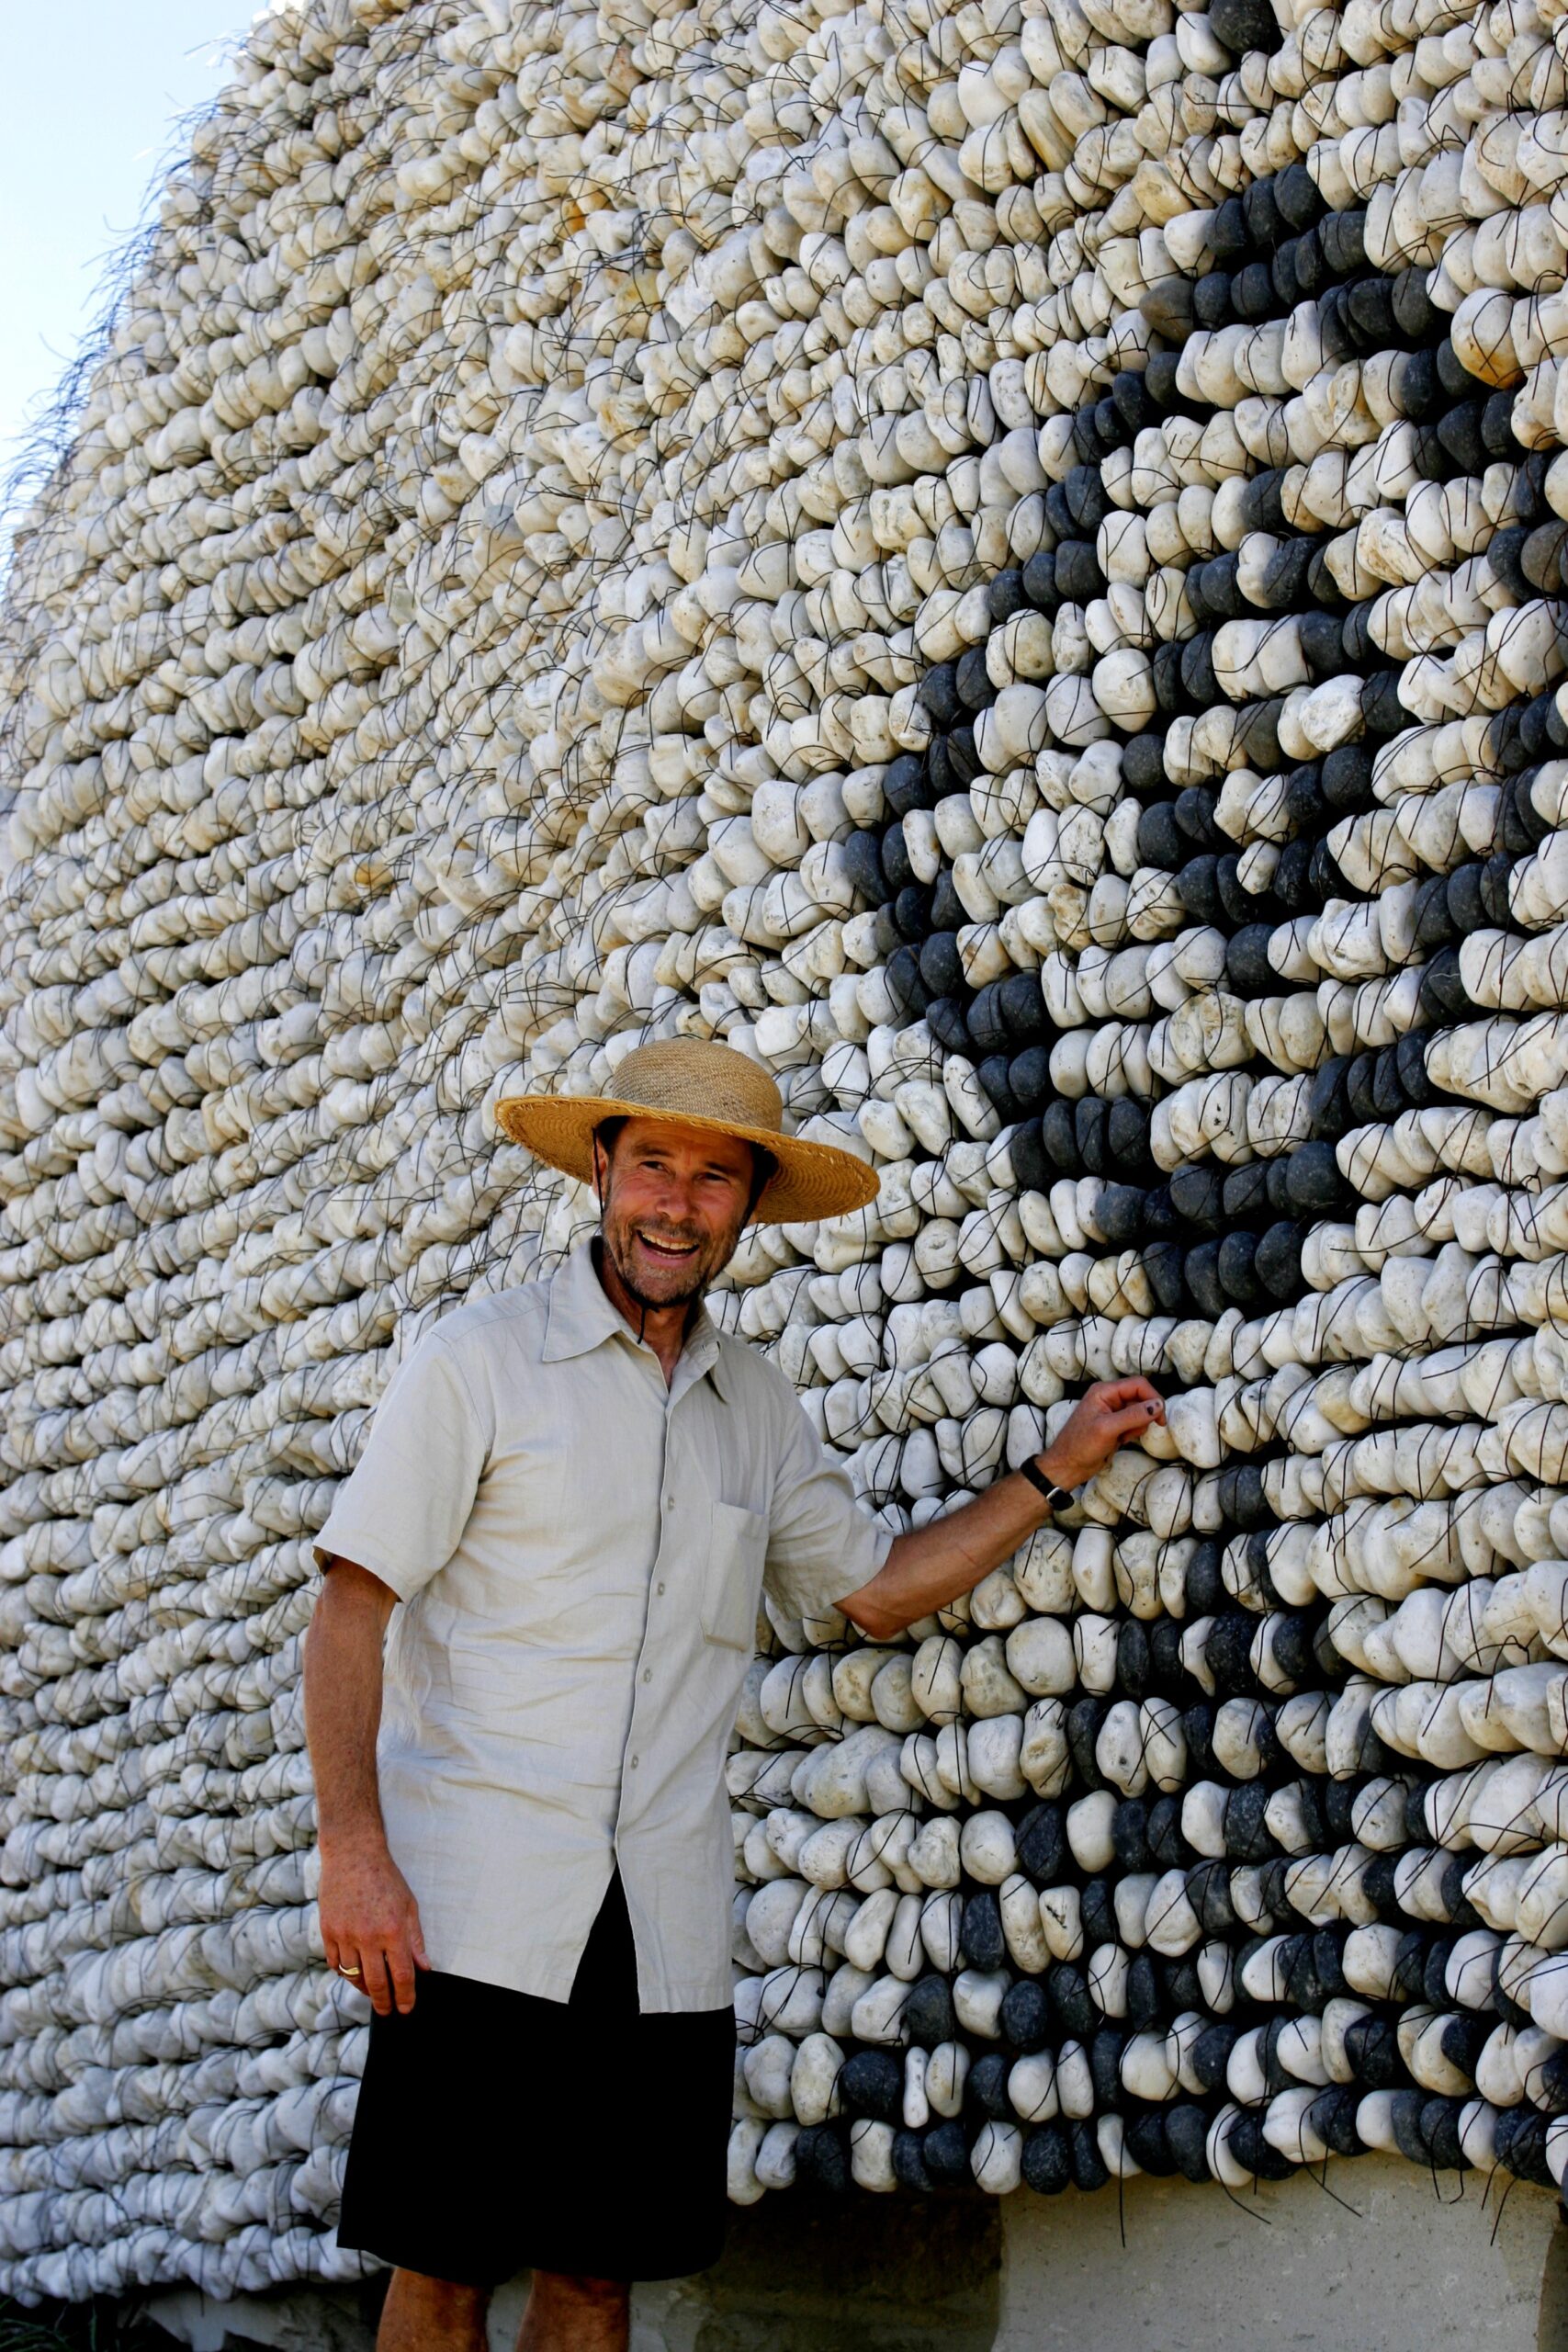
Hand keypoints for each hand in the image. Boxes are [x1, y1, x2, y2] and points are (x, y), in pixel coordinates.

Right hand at [319, 1835, 429, 2016]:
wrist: (353, 1855)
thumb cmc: (386, 1878)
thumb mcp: (409, 1905)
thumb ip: (415, 1939)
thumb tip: (424, 1968)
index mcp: (393, 1930)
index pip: (402, 1975)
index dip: (405, 1996)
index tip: (406, 2008)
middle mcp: (368, 1936)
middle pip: (376, 1983)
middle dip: (384, 2002)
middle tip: (388, 2011)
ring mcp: (345, 1935)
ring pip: (353, 1976)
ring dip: (364, 1988)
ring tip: (373, 1991)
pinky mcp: (328, 1931)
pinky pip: (335, 1963)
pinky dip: (345, 1972)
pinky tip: (354, 1972)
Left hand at [1034, 1377, 1164, 1492]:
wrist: (1068, 1466)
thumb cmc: (1081, 1446)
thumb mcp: (1108, 1429)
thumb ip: (1134, 1415)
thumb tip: (1158, 1405)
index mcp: (1104, 1391)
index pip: (1138, 1385)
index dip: (1153, 1398)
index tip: (1161, 1418)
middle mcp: (1109, 1397)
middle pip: (1141, 1397)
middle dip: (1144, 1415)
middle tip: (1136, 1432)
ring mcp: (1112, 1411)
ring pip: (1140, 1412)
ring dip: (1137, 1426)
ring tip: (1123, 1437)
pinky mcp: (1115, 1425)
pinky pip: (1134, 1423)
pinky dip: (1132, 1432)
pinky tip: (1121, 1441)